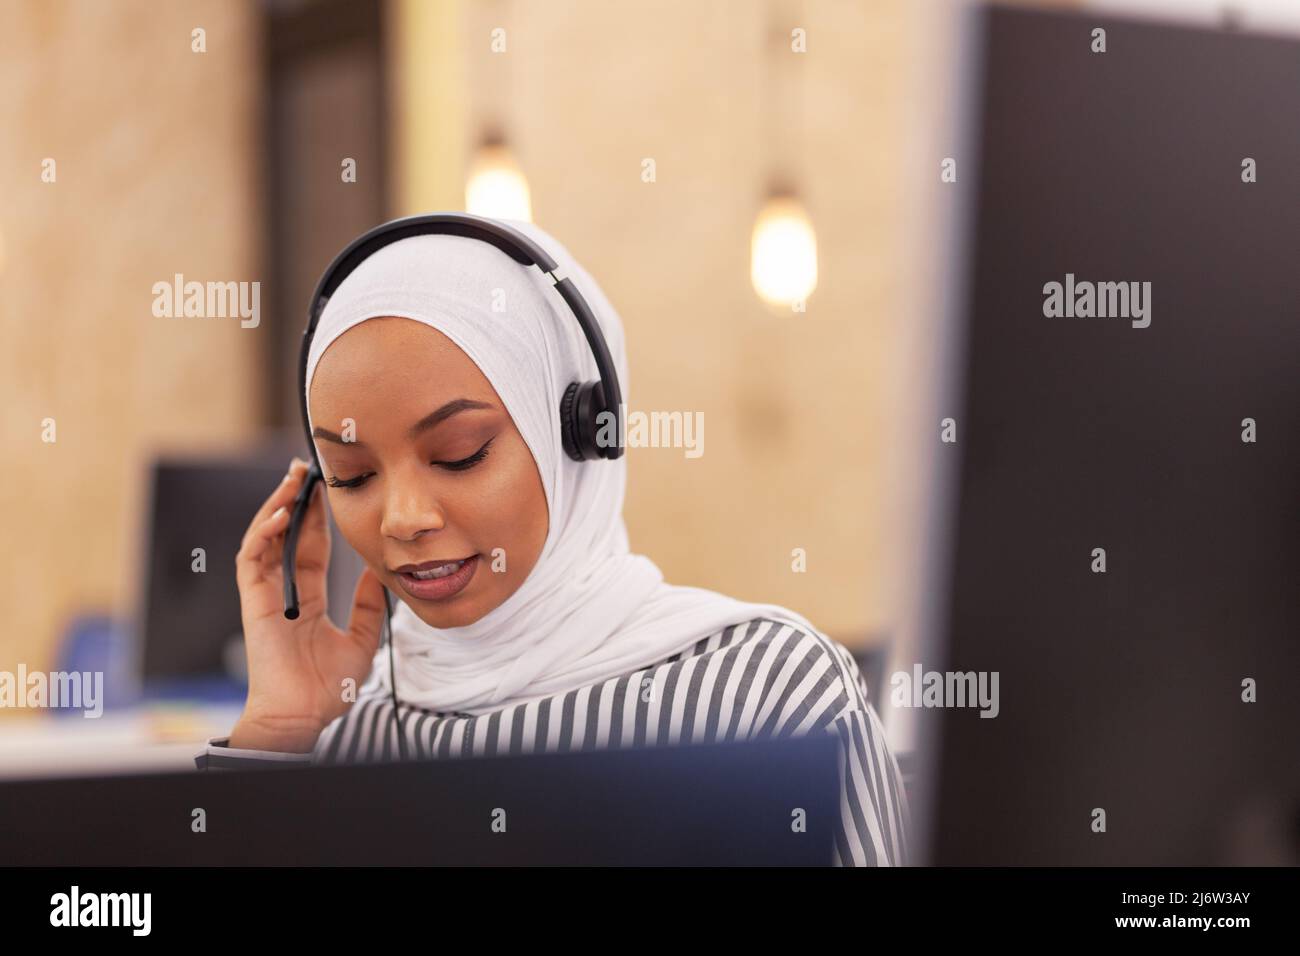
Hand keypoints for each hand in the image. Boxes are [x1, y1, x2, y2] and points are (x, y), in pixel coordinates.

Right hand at [229, 457, 386, 751]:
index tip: (330, 492)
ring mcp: (265, 595)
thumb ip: (369, 606)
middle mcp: (283, 593)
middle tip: (308, 468)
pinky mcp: (253, 601)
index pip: (310, 551)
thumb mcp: (362, 639)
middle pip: (287, 537)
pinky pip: (252, 558)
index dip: (318, 521)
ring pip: (266, 539)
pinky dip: (265, 531)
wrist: (302, 716)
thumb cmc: (328, 689)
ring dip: (278, 505)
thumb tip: (380, 572)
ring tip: (294, 477)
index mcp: (306, 602)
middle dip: (298, 501)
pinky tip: (284, 512)